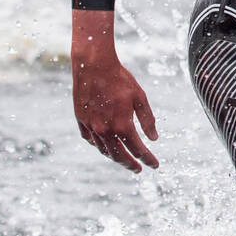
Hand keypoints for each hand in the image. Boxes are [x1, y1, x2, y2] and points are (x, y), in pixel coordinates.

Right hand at [72, 17, 158, 173]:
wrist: (93, 65)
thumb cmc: (119, 79)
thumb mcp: (140, 98)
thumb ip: (148, 120)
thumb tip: (154, 138)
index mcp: (122, 125)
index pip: (138, 150)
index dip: (148, 159)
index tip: (155, 165)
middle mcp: (105, 130)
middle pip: (119, 156)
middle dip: (130, 165)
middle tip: (138, 170)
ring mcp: (91, 126)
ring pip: (103, 150)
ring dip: (115, 157)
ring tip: (123, 159)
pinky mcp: (81, 120)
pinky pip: (90, 139)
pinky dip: (99, 145)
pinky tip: (105, 145)